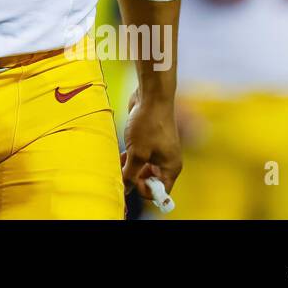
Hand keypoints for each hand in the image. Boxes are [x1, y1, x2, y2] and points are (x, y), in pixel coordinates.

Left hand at [122, 88, 182, 202]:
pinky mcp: (149, 142)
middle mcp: (167, 161)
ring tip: (117, 164)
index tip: (130, 180)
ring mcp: (158, 151)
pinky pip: (139, 157)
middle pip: (150, 181)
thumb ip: (130, 174)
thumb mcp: (137, 153)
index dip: (144, 190)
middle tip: (119, 173)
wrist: (151, 96)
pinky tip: (118, 155)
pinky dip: (129, 158)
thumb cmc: (149, 124)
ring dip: (129, 168)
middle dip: (134, 179)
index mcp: (171, 167)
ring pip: (142, 168)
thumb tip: (125, 190)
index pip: (160, 191)